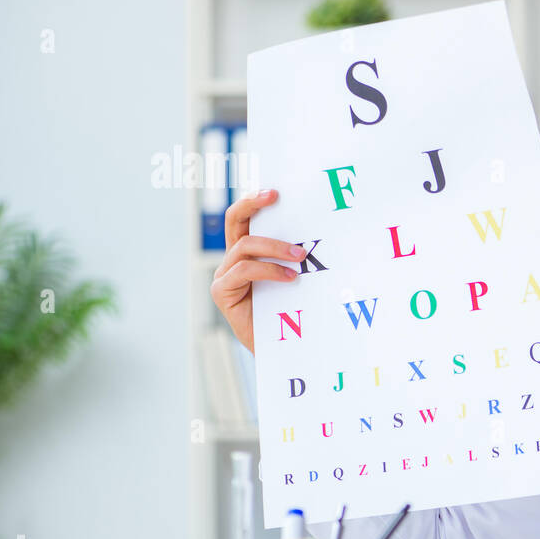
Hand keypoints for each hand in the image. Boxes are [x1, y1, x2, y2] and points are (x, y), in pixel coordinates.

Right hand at [210, 189, 303, 353]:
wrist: (280, 347)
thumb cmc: (290, 312)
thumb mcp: (294, 278)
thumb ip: (293, 259)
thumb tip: (317, 236)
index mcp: (248, 253)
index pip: (244, 218)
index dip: (254, 200)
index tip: (275, 191)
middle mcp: (232, 260)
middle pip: (234, 221)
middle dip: (252, 203)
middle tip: (275, 196)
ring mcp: (224, 275)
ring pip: (244, 247)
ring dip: (275, 247)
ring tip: (300, 256)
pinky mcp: (222, 292)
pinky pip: (244, 271)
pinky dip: (269, 271)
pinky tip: (291, 278)